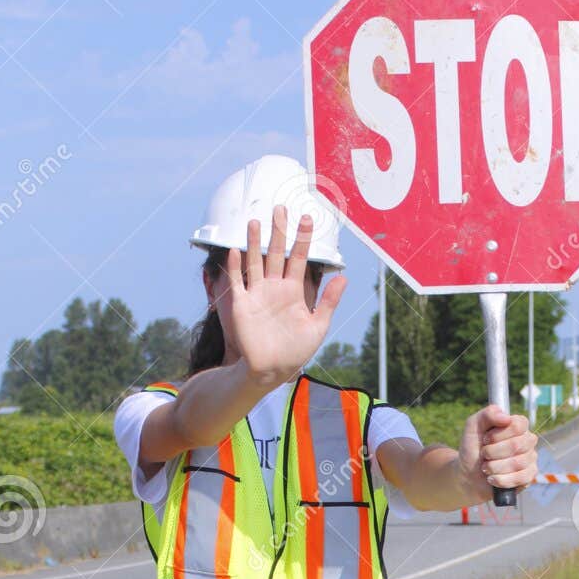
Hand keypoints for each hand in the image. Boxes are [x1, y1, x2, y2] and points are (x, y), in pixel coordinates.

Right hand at [227, 206, 345, 386]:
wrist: (270, 370)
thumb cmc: (295, 352)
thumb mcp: (317, 327)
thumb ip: (328, 302)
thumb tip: (344, 277)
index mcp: (293, 292)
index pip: (299, 259)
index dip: (303, 239)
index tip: (307, 218)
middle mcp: (274, 289)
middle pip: (277, 253)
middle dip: (279, 231)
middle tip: (280, 208)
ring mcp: (257, 295)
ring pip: (255, 261)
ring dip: (254, 242)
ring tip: (255, 221)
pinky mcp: (241, 305)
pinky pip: (237, 282)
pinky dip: (235, 267)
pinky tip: (235, 250)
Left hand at [458, 405, 538, 501]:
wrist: (468, 475)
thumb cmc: (472, 449)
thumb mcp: (473, 427)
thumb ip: (487, 414)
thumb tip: (506, 417)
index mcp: (517, 425)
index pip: (518, 425)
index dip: (499, 434)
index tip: (486, 439)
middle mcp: (527, 440)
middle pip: (517, 444)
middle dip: (493, 452)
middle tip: (484, 455)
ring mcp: (530, 458)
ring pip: (518, 463)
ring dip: (495, 467)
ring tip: (485, 468)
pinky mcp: (529, 476)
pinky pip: (521, 478)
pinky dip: (501, 480)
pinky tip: (492, 479)